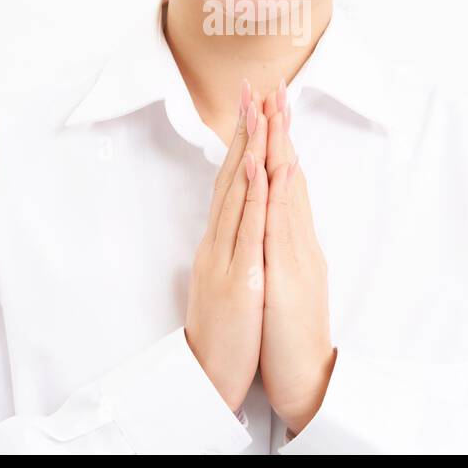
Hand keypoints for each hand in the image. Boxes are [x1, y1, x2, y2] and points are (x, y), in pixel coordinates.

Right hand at [184, 80, 268, 413]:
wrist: (208, 380)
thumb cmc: (223, 336)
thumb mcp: (226, 284)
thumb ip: (229, 252)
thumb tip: (234, 228)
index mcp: (219, 244)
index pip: (232, 183)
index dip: (242, 143)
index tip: (253, 107)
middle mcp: (219, 243)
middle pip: (231, 176)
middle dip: (243, 131)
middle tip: (251, 87)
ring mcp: (226, 257)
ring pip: (238, 192)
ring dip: (248, 148)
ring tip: (258, 109)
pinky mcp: (239, 277)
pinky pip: (247, 228)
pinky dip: (254, 193)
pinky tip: (260, 165)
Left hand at [258, 79, 335, 434]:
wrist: (306, 378)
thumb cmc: (289, 334)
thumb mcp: (283, 281)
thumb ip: (280, 248)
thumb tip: (272, 220)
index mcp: (293, 241)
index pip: (284, 180)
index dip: (276, 141)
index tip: (268, 104)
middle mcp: (298, 240)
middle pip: (289, 174)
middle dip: (280, 128)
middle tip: (274, 84)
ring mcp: (296, 254)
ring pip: (288, 190)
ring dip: (279, 146)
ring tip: (274, 108)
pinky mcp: (290, 274)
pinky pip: (281, 226)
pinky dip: (276, 193)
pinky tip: (273, 167)